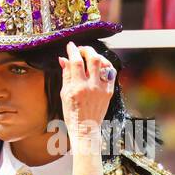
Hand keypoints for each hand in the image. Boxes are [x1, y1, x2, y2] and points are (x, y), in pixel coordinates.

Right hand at [59, 41, 114, 155]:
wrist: (86, 128)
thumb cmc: (72, 113)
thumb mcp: (64, 94)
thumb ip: (66, 75)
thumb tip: (64, 59)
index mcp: (77, 88)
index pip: (76, 62)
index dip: (73, 50)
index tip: (70, 45)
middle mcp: (91, 87)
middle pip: (93, 58)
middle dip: (87, 49)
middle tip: (81, 49)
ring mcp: (102, 89)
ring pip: (104, 64)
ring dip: (97, 56)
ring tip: (91, 56)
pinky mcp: (109, 92)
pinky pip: (111, 73)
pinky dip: (105, 66)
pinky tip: (99, 66)